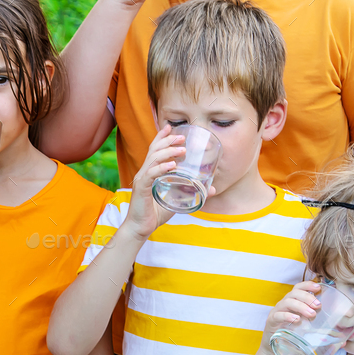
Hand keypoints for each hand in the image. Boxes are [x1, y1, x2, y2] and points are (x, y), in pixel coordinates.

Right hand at [123, 125, 204, 241]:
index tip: (171, 127)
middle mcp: (144, 172)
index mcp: (150, 172)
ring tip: (182, 150)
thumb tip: (212, 189)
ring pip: (153, 159)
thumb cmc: (156, 213)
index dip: (161, 137)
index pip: (154, 150)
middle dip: (168, 140)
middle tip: (182, 137)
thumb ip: (192, 192)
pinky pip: (151, 174)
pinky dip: (162, 168)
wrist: (141, 228)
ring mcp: (142, 179)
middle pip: (154, 150)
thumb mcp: (177, 200)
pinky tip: (172, 165)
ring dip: (168, 152)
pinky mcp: (142, 188)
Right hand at [259, 281, 322, 354]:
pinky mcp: (270, 323)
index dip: (308, 285)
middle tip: (318, 306)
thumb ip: (323, 334)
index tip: (319, 287)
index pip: (298, 288)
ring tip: (311, 314)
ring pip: (287, 302)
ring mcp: (276, 313)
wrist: (274, 354)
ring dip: (300, 306)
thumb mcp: (308, 333)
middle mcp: (283, 305)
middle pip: (294, 293)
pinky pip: (278, 315)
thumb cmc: (293, 340)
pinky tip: (296, 319)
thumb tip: (344, 340)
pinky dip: (287, 315)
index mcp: (292, 303)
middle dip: (307, 297)